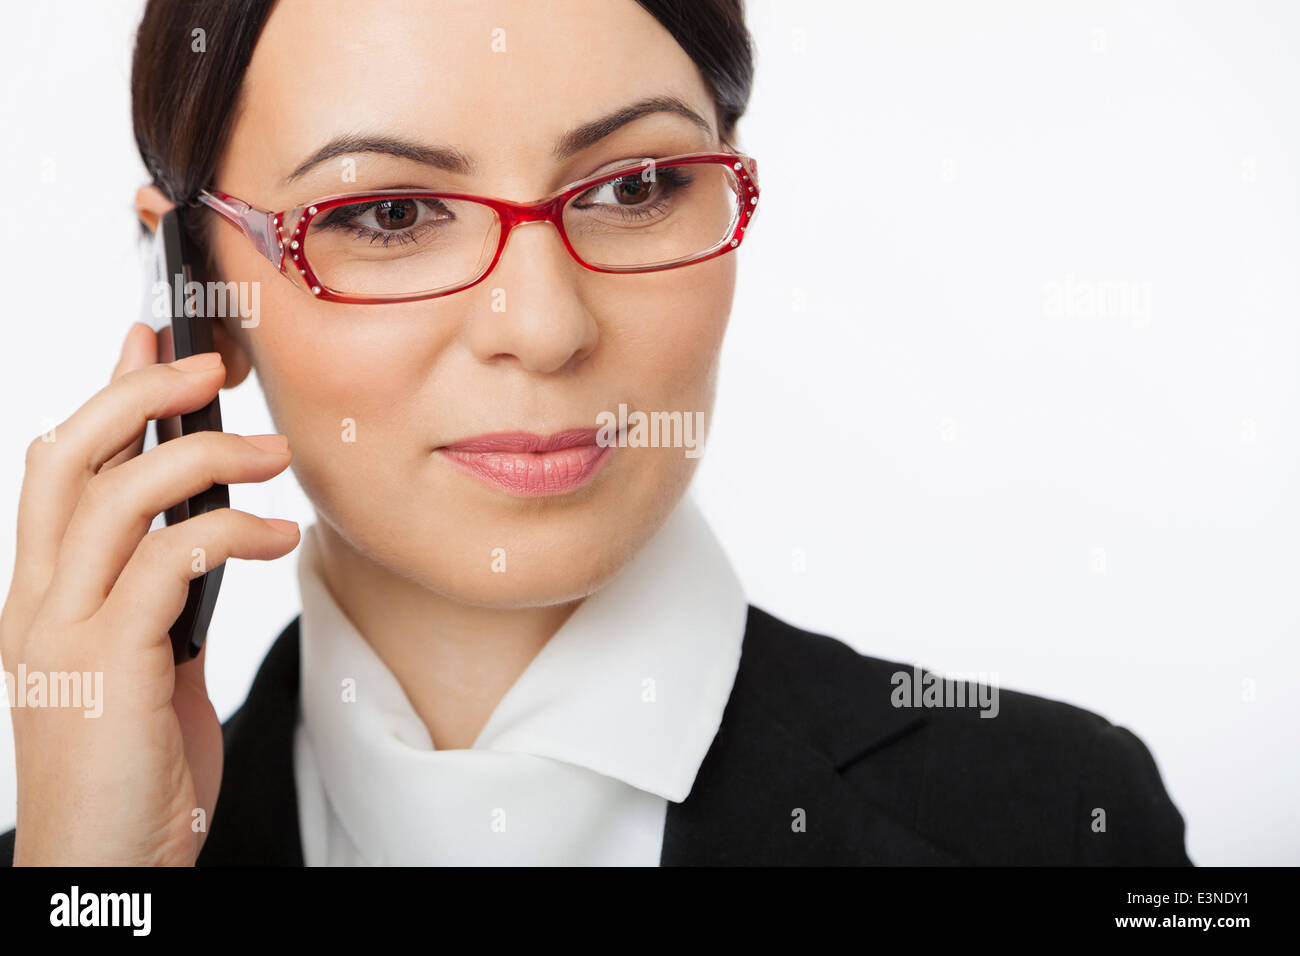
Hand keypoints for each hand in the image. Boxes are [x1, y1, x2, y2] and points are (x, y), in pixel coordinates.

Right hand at [0, 322, 299, 864]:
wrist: (106, 868)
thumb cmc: (134, 769)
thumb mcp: (144, 666)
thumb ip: (156, 600)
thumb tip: (200, 536)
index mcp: (40, 596)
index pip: (57, 470)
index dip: (101, 395)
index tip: (147, 341)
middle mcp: (34, 602)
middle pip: (64, 457)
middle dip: (136, 393)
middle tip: (210, 368)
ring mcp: (63, 631)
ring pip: (118, 497)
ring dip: (203, 457)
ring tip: (273, 452)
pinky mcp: (109, 662)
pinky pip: (170, 560)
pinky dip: (230, 531)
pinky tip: (277, 532)